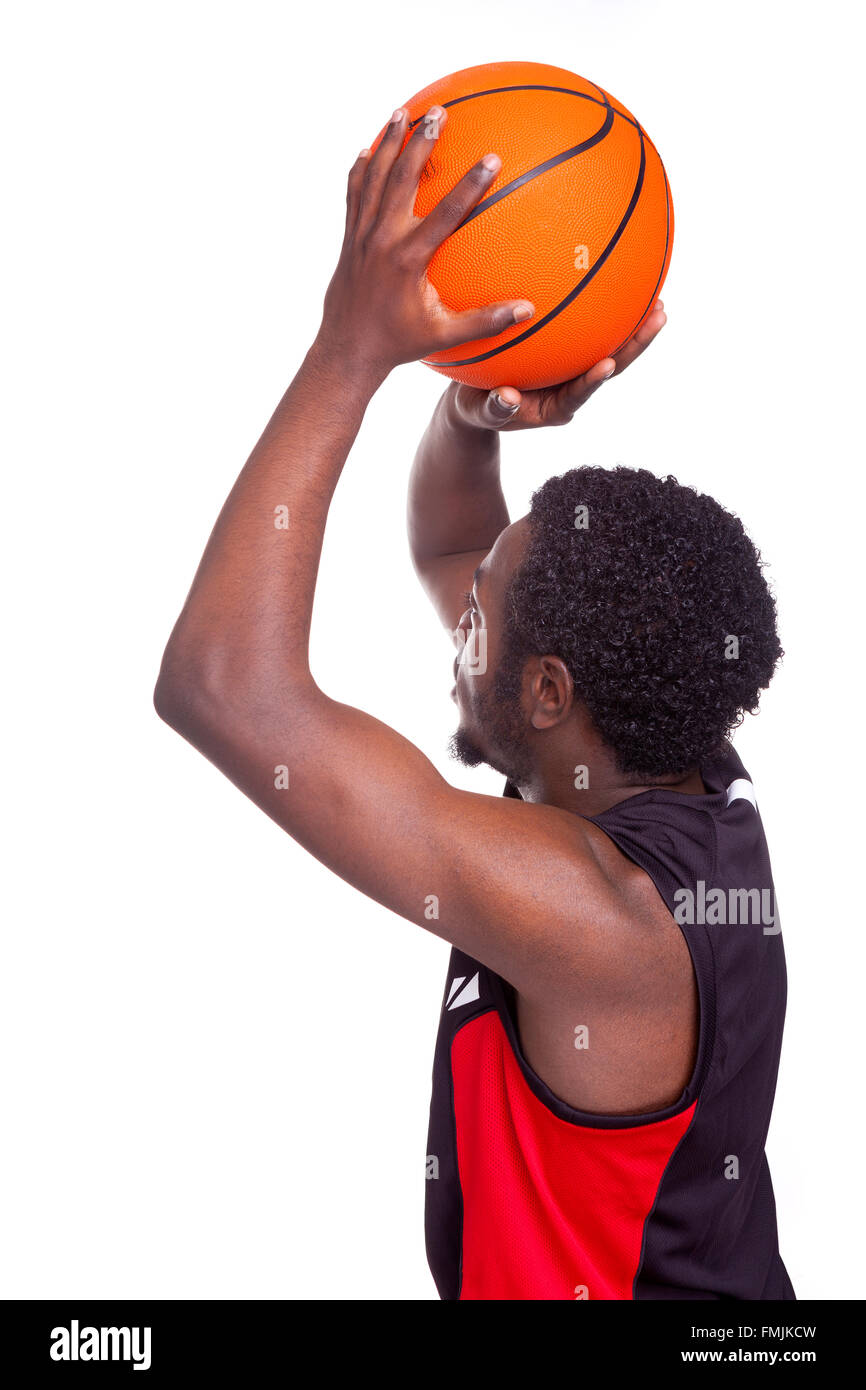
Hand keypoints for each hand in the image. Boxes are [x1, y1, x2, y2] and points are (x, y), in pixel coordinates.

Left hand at [316, 105, 534, 379]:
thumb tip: (527, 312)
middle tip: (438, 111)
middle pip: (402, 179)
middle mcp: (382, 240)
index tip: (491, 158)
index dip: (471, 185)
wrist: (346, 349)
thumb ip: (484, 322)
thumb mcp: (443, 336)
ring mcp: (361, 235)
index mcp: (408, 260)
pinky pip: (354, 193)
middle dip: (421, 142)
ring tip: (401, 112)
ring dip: (388, 142)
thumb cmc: (398, 344)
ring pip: (373, 177)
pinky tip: (369, 148)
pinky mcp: (349, 237)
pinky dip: (361, 168)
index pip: (446, 213)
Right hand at [449, 301, 667, 430]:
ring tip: (656, 300)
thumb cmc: (476, 408)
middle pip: (609, 366)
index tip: (607, 365)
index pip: (578, 394)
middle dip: (635, 344)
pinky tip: (619, 285)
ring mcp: (572, 374)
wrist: (478, 404)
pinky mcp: (569, 358)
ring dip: (633, 328)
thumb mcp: (478, 411)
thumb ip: (494, 408)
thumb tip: (507, 397)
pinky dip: (607, 314)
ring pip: (608, 349)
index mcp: (554, 409)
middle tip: (658, 315)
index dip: (593, 381)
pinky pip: (591, 334)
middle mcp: (570, 391)